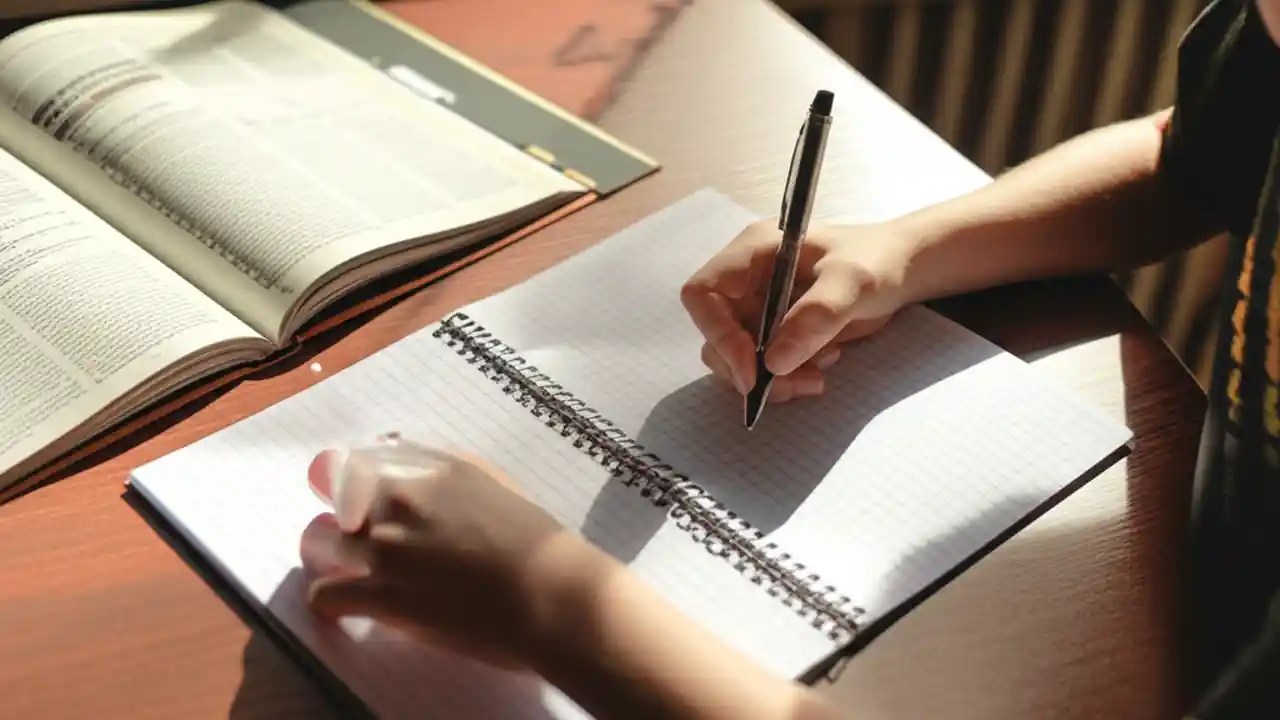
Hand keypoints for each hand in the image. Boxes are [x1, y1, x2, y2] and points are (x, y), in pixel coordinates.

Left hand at [299, 435, 596, 668]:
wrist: (549, 597)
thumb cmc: (537, 541)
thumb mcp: (497, 484)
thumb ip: (446, 466)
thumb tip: (394, 446)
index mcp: (431, 471)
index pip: (364, 462)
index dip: (356, 482)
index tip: (360, 497)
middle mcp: (400, 502)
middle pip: (340, 502)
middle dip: (348, 519)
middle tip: (365, 540)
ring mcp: (386, 550)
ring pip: (325, 542)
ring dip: (336, 555)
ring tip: (352, 570)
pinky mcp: (381, 597)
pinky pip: (328, 593)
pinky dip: (331, 597)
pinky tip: (346, 603)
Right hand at [681, 220, 918, 400]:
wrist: (904, 270)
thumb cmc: (878, 261)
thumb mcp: (854, 282)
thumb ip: (815, 316)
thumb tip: (773, 361)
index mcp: (752, 253)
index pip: (703, 293)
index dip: (716, 332)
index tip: (751, 368)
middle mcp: (747, 281)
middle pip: (715, 332)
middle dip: (746, 366)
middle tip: (787, 385)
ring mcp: (759, 307)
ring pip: (736, 356)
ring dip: (769, 378)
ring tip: (815, 379)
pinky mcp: (775, 332)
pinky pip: (762, 365)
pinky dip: (786, 377)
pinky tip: (821, 366)